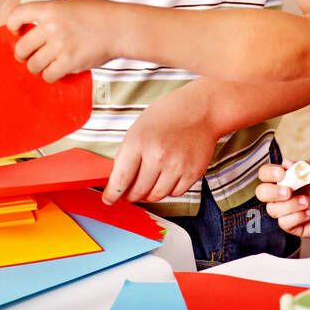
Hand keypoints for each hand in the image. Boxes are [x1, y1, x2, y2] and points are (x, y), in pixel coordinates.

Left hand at [8, 0, 115, 81]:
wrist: (120, 27)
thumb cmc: (98, 14)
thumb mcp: (70, 5)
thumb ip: (50, 15)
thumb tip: (31, 30)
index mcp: (50, 8)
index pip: (17, 15)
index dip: (12, 26)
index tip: (17, 32)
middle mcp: (51, 27)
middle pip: (21, 47)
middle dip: (22, 54)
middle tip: (28, 56)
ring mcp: (59, 46)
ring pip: (33, 65)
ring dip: (38, 67)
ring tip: (47, 64)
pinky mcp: (69, 62)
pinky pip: (49, 75)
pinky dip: (52, 75)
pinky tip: (59, 70)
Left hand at [103, 88, 217, 204]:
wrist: (201, 110)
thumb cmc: (167, 116)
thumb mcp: (138, 128)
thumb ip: (127, 154)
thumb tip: (118, 180)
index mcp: (139, 142)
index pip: (121, 179)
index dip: (112, 194)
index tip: (109, 199)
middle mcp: (158, 156)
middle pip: (138, 191)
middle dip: (130, 196)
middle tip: (127, 194)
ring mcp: (177, 166)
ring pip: (156, 195)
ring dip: (149, 194)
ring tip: (147, 184)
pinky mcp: (193, 172)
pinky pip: (175, 193)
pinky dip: (168, 189)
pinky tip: (166, 177)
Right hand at [255, 159, 309, 239]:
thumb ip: (305, 166)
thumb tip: (287, 162)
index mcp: (285, 178)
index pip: (265, 174)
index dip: (269, 173)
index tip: (282, 173)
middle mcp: (282, 195)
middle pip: (262, 193)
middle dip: (272, 192)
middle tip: (289, 191)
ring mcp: (286, 210)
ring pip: (273, 209)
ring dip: (289, 205)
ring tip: (306, 202)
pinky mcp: (293, 225)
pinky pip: (284, 223)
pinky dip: (296, 217)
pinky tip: (309, 214)